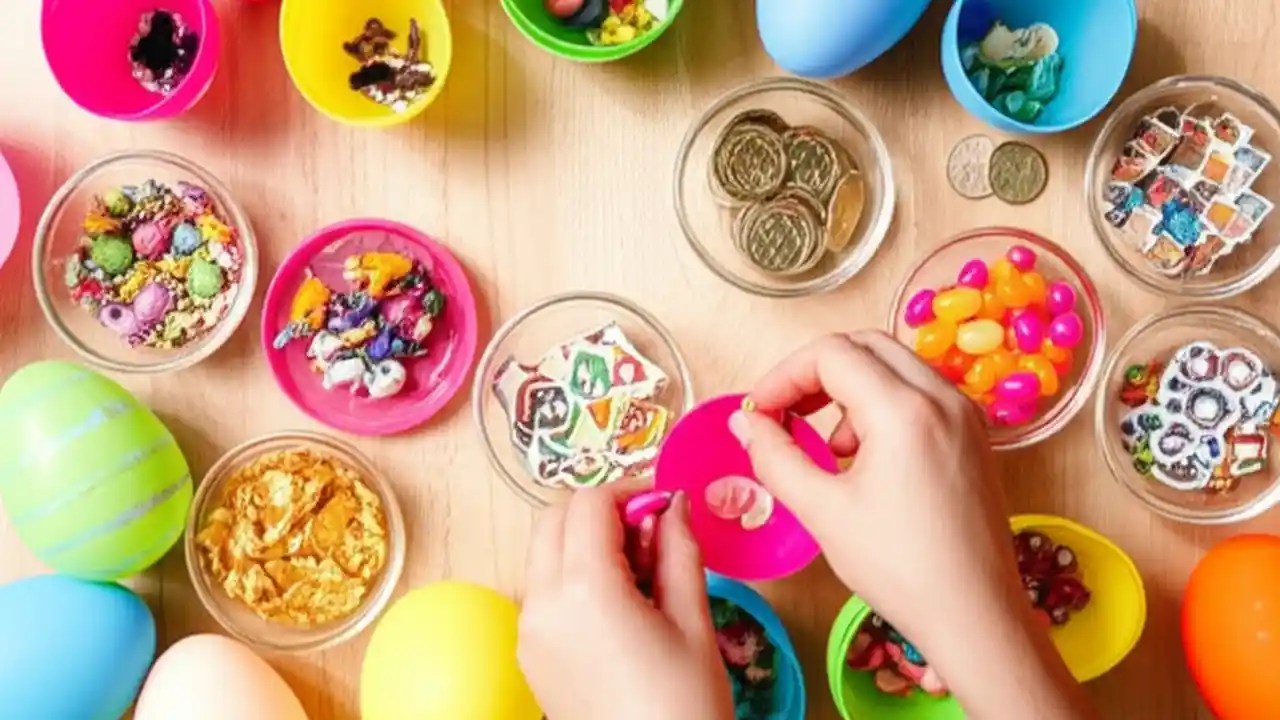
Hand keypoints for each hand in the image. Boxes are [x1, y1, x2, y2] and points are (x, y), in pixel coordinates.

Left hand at [518, 489, 732, 719]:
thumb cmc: (684, 702)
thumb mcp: (692, 620)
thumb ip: (678, 549)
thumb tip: (672, 501)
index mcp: (584, 588)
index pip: (589, 503)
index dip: (629, 493)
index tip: (664, 509)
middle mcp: (542, 602)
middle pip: (553, 518)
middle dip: (599, 513)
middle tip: (650, 536)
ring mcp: (529, 631)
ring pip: (543, 553)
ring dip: (582, 543)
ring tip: (639, 576)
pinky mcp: (530, 655)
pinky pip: (542, 591)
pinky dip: (571, 578)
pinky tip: (617, 607)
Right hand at [729, 332, 1093, 718]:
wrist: (976, 615)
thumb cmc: (900, 568)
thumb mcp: (823, 511)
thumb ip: (775, 457)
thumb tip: (744, 420)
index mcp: (904, 410)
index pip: (831, 354)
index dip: (783, 376)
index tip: (759, 412)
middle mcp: (942, 397)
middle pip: (865, 345)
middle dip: (816, 371)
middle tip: (786, 413)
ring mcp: (965, 414)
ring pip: (895, 365)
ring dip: (850, 388)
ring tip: (830, 448)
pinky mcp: (974, 436)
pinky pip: (920, 393)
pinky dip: (883, 405)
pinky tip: (868, 458)